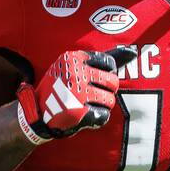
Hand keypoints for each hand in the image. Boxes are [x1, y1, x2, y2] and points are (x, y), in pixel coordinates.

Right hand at [16, 46, 137, 140]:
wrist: (36, 113)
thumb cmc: (62, 86)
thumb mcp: (76, 66)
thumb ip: (104, 59)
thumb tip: (133, 52)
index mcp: (74, 58)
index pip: (110, 64)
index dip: (105, 74)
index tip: (93, 79)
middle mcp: (75, 73)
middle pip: (113, 82)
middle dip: (107, 91)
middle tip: (91, 94)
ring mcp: (76, 93)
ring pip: (110, 100)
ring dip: (102, 105)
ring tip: (87, 105)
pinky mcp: (78, 113)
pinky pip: (103, 116)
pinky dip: (97, 118)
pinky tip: (85, 116)